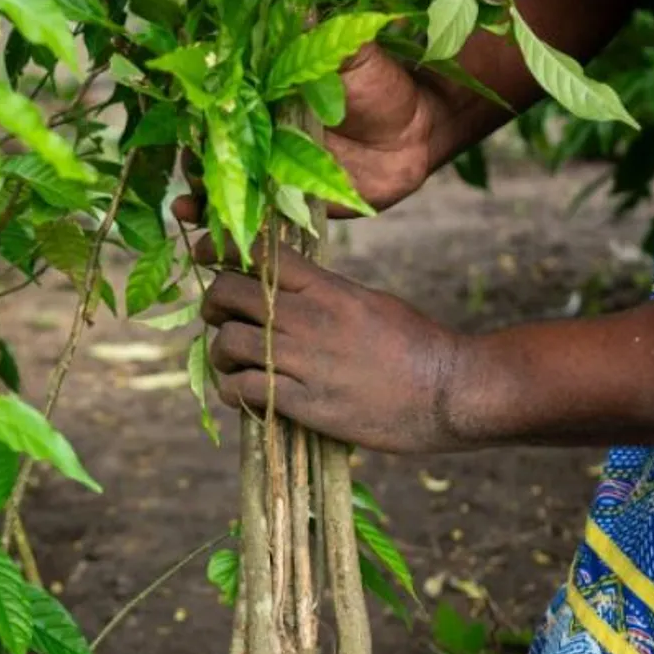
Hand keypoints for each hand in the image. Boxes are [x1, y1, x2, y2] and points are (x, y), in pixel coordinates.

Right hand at [173, 45, 451, 223]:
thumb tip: (302, 4)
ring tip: (185, 205)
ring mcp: (264, 164)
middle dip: (192, 156)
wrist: (412, 134)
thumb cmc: (379, 86)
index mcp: (263, 86)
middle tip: (189, 166)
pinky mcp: (278, 199)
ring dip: (195, 192)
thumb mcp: (352, 56)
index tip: (184, 119)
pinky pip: (243, 212)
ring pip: (217, 179)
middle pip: (209, 141)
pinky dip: (218, 221)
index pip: (217, 96)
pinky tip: (198, 227)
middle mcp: (255, 124)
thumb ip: (324, 36)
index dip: (198, 109)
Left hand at [196, 238, 470, 454]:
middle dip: (214, 305)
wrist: (450, 391)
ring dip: (220, 354)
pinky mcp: (306, 404)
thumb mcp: (371, 302)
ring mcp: (305, 361)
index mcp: (327, 288)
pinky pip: (244, 389)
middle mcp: (310, 318)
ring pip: (228, 342)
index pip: (259, 255)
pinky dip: (232, 391)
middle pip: (229, 294)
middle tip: (219, 318)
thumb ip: (327, 294)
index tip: (204, 253)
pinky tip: (242, 394)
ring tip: (231, 363)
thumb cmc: (417, 345)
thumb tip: (294, 290)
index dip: (220, 250)